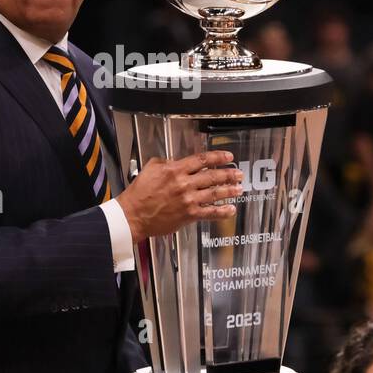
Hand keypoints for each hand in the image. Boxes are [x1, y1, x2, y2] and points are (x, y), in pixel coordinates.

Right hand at [117, 150, 242, 241]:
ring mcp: (188, 200)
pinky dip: (222, 211)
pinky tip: (230, 209)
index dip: (217, 157)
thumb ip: (165, 162)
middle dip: (228, 174)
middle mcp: (184, 184)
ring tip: (239, 188)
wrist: (133, 215)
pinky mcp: (188, 215)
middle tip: (238, 173)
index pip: (201, 160)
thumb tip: (176, 161)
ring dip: (229, 190)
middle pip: (212, 176)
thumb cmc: (139, 193)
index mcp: (175, 170)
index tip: (228, 156)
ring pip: (214, 193)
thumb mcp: (150, 169)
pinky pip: (209, 212)